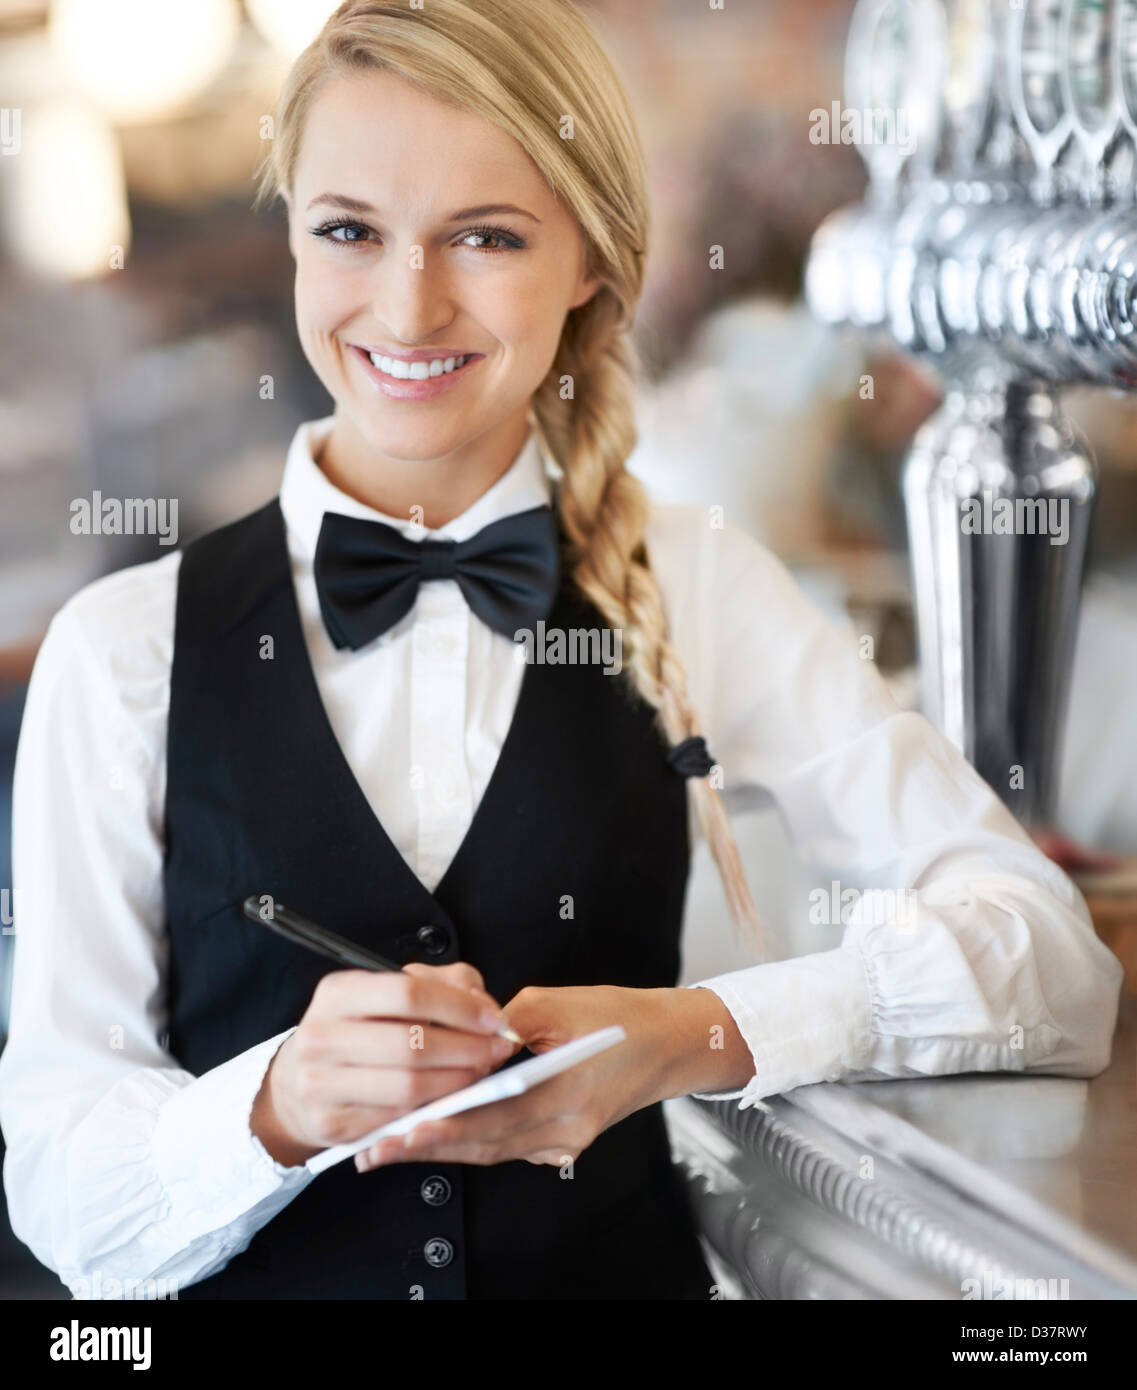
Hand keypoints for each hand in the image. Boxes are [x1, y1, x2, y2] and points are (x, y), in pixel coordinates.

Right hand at [250, 962, 514, 1166]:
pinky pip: (397, 1119)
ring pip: (407, 1088)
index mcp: (338, 993)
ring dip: (457, 1082)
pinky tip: (450, 1096)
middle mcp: (321, 1035)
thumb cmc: (359, 1029)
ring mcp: (320, 1083)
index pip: (408, 993)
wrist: (300, 1078)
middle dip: (467, 1049)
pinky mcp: (331, 1124)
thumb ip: (444, 985)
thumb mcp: (392, 991)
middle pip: (410, 1045)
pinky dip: (433, 1109)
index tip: (494, 1019)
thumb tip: (484, 1004)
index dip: (460, 1007)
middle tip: (496, 1050)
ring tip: (480, 1073)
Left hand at [352, 982, 751, 1172]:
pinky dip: (468, 1142)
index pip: (495, 1117)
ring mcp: (565, 1141)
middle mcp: (567, 1128)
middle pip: (485, 1145)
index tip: (403, 1127)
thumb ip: (503, 1022)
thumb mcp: (555, 1002)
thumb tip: (461, 1038)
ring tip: (390, 1145)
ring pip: (490, 1151)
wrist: (666, 1042)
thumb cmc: (618, 1017)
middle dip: (426, 1146)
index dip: (446, 1124)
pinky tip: (435, 1136)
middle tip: (376, 1147)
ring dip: (440, 1148)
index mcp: (569, 1094)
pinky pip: (505, 1147)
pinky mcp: (561, 1142)